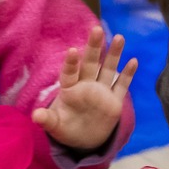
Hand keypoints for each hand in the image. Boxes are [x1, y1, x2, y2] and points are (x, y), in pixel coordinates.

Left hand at [32, 25, 138, 150]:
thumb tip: (35, 116)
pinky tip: (133, 60)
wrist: (84, 140)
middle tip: (96, 29)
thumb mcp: (55, 126)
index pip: (70, 73)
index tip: (72, 50)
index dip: (71, 63)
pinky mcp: (114, 101)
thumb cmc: (66, 129)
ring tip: (119, 37)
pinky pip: (122, 85)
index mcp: (70, 89)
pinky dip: (128, 74)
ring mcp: (101, 92)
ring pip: (108, 69)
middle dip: (94, 47)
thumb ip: (47, 120)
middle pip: (90, 63)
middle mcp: (86, 85)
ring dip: (114, 54)